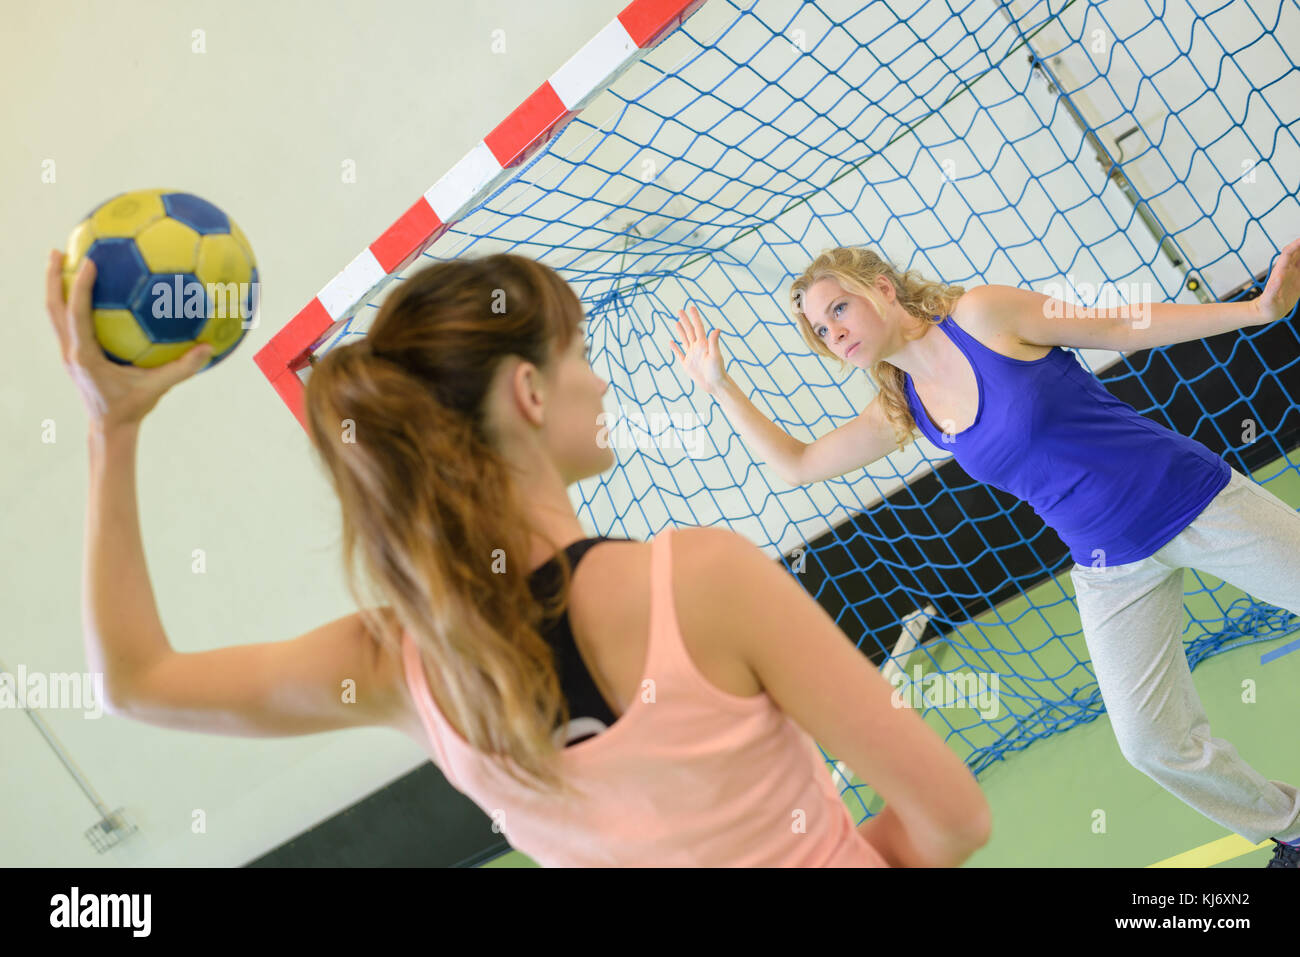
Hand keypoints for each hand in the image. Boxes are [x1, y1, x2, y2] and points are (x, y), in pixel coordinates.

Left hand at [46, 250, 211, 430]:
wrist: (109, 428)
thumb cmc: (132, 408)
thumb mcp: (158, 388)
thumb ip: (182, 368)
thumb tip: (209, 348)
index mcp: (86, 356)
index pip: (77, 314)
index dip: (82, 287)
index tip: (89, 261)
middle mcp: (71, 351)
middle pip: (53, 306)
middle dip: (53, 277)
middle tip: (60, 249)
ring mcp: (68, 352)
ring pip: (54, 312)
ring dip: (56, 285)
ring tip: (61, 258)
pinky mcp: (72, 353)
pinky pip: (66, 321)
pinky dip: (70, 300)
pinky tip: (85, 288)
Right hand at [669, 304, 727, 394]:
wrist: (715, 385)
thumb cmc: (718, 371)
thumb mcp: (715, 356)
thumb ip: (714, 343)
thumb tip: (717, 329)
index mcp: (703, 344)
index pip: (698, 327)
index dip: (694, 317)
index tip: (691, 307)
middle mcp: (697, 348)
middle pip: (689, 331)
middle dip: (685, 321)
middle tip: (680, 310)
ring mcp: (691, 356)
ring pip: (684, 340)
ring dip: (680, 331)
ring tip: (677, 322)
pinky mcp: (687, 364)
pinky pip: (679, 354)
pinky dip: (675, 348)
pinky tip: (671, 342)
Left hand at [1254, 237, 1299, 324]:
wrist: (1267, 312)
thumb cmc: (1266, 306)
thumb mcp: (1269, 300)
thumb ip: (1272, 289)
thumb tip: (1277, 278)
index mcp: (1280, 271)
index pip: (1288, 252)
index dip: (1297, 244)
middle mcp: (1287, 270)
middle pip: (1298, 252)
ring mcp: (1293, 274)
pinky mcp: (1299, 281)